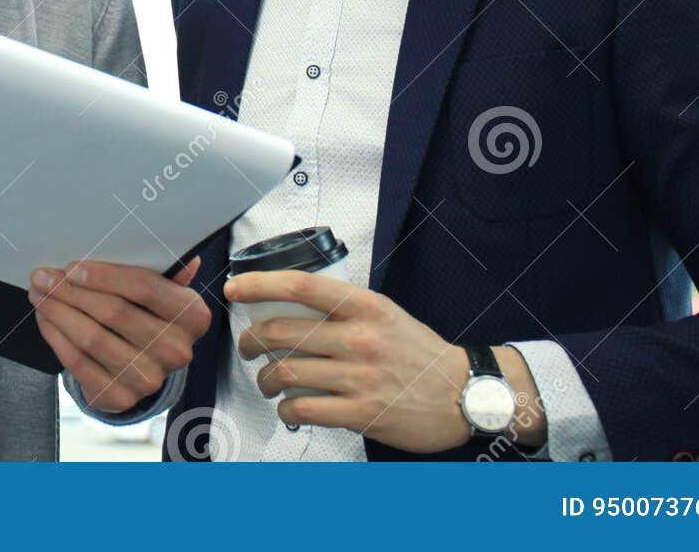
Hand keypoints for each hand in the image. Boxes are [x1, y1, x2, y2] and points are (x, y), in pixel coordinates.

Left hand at [29, 257, 210, 413]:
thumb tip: (182, 256)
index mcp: (193, 315)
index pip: (146, 289)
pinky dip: (56, 336)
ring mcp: (149, 378)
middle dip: (71, 291)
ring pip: (91, 337)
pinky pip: (78, 362)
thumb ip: (164, 270)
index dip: (105, 277)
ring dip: (58, 311)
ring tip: (39, 293)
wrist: (144, 367)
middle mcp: (176, 350)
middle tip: (43, 276)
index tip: (71, 268)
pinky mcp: (121, 397)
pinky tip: (45, 318)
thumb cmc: (150, 315)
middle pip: (113, 312)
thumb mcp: (163, 291)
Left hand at [226, 269, 478, 452]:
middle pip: (281, 332)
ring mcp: (360, 377)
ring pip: (286, 373)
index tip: (235, 289)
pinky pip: (303, 409)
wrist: (463, 394)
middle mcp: (361, 338)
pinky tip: (288, 408)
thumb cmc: (420, 352)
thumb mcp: (386, 313)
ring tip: (268, 381)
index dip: (259, 284)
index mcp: (365, 307)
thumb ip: (344, 308)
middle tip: (248, 346)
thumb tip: (292, 303)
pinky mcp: (361, 413)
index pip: (301, 286)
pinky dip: (285, 410)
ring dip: (266, 379)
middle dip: (251, 341)